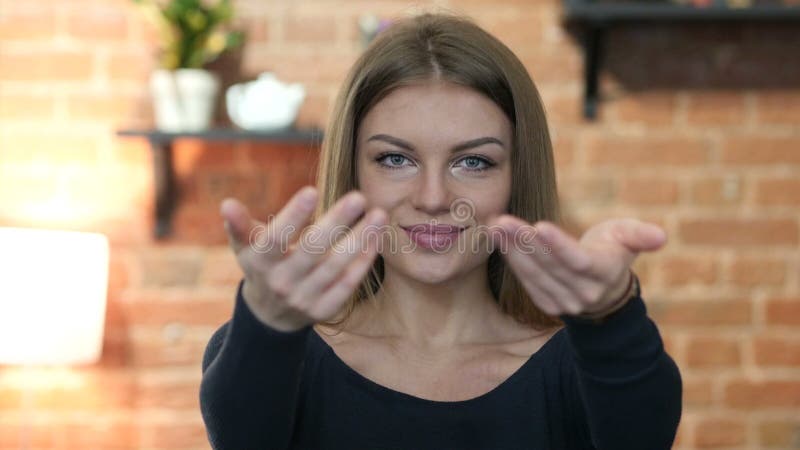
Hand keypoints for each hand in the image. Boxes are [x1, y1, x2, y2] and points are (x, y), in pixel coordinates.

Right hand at [221, 186, 386, 331]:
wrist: (269, 317)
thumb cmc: (261, 266)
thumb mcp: (245, 247)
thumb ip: (239, 225)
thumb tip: (227, 204)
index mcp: (260, 263)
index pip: (275, 238)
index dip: (292, 216)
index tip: (311, 190)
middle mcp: (281, 283)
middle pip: (312, 250)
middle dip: (336, 222)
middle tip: (358, 196)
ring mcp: (304, 299)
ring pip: (336, 267)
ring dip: (360, 239)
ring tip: (378, 214)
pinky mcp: (325, 310)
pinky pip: (349, 284)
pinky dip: (364, 261)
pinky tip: (376, 237)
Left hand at [488, 216, 666, 317]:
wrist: (604, 290)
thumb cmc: (613, 250)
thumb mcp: (629, 237)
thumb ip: (641, 235)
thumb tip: (661, 236)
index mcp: (603, 273)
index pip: (577, 260)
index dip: (558, 245)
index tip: (539, 225)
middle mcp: (583, 291)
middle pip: (550, 266)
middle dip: (525, 242)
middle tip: (503, 221)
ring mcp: (563, 300)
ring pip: (534, 273)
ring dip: (513, 249)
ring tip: (496, 226)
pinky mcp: (546, 302)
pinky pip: (526, 280)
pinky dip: (511, 259)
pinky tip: (498, 239)